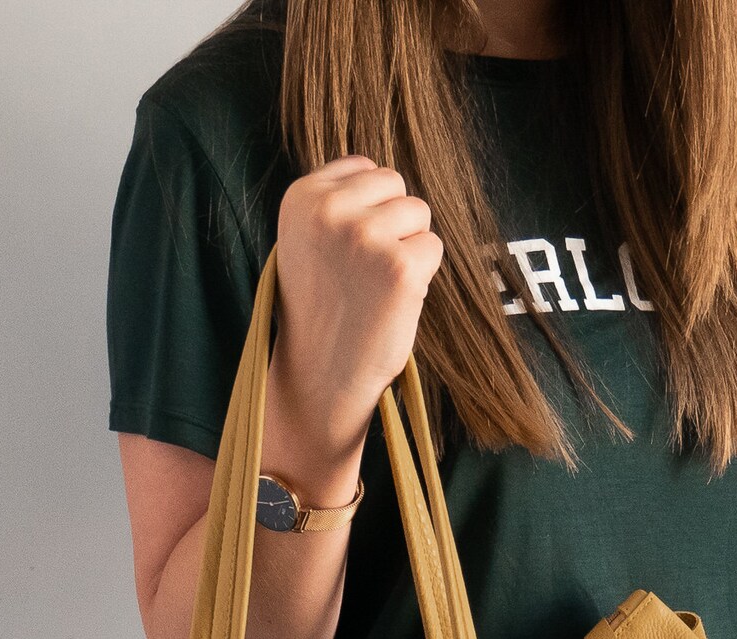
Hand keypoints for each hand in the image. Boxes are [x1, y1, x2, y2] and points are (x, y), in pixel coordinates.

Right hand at [269, 157, 444, 487]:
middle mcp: (331, 210)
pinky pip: (434, 247)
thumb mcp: (310, 240)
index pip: (365, 167)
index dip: (370, 209)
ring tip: (379, 284)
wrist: (321, 373)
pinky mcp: (400, 266)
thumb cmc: (323, 308)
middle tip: (368, 270)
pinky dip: (424, 274)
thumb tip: (384, 175)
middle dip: (394, 222)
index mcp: (302, 197)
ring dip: (410, 246)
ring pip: (419, 212)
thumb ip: (338, 202)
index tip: (349, 250)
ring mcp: (366, 235)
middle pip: (396, 184)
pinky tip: (395, 299)